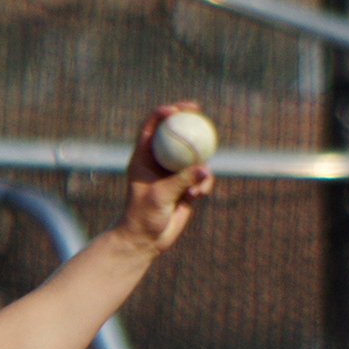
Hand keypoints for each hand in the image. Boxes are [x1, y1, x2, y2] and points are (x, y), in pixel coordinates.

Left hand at [116, 102, 215, 252]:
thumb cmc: (143, 215)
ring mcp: (174, 173)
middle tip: (199, 111)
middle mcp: (159, 161)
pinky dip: (203, 184)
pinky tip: (196, 196)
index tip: (177, 109)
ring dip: (200, 165)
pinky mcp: (186, 185)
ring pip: (193, 155)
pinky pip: (202, 177)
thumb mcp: (160, 196)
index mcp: (144, 157)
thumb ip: (182, 181)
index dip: (163, 112)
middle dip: (188, 120)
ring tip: (195, 185)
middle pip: (175, 132)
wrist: (146, 239)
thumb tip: (205, 169)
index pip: (151, 127)